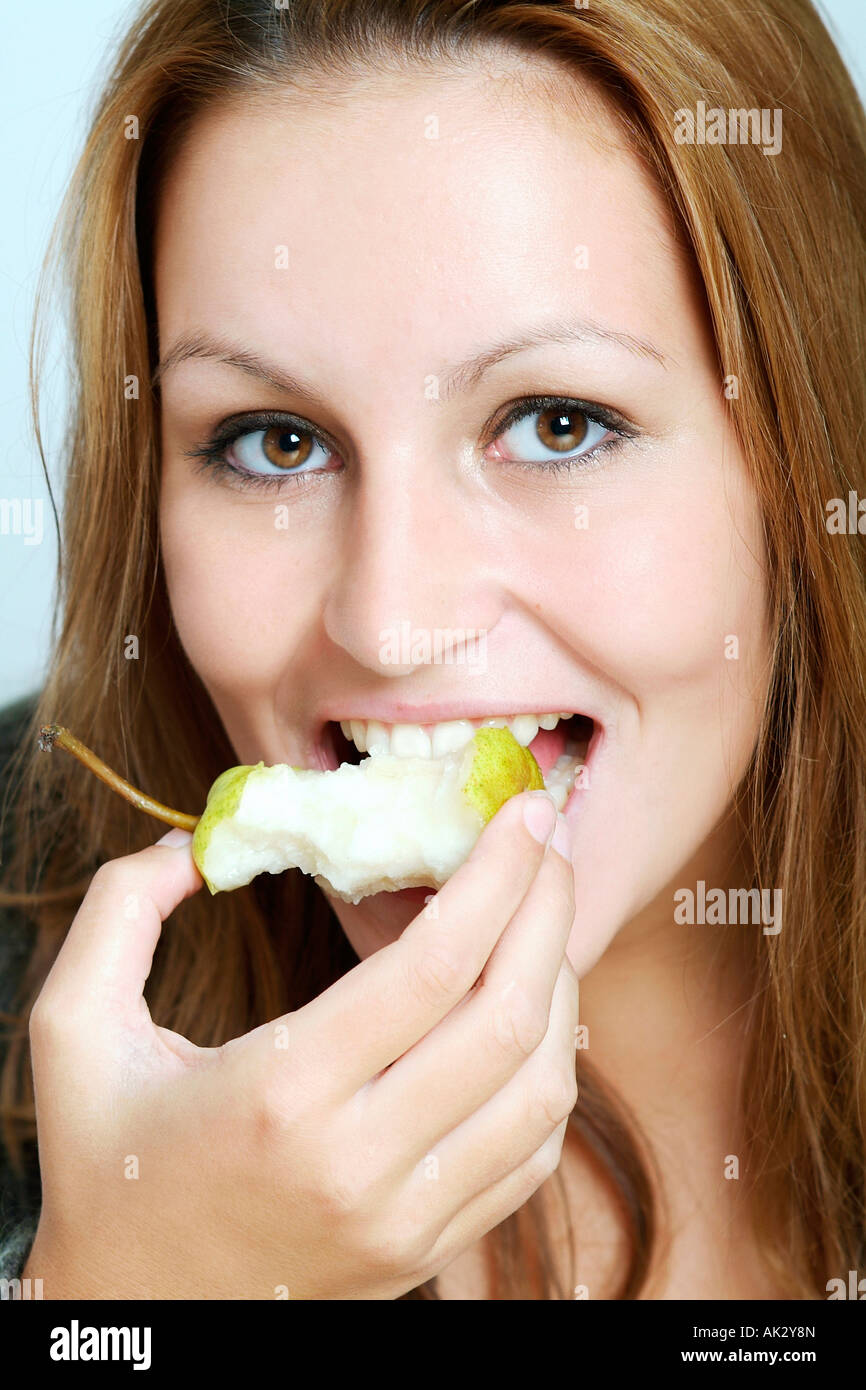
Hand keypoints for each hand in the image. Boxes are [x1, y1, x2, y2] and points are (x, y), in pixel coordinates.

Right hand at [24, 791, 576, 1297]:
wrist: (134, 1320)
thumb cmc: (104, 1167)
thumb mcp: (74, 1032)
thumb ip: (119, 914)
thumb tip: (194, 846)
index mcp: (279, 1094)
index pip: (432, 968)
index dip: (496, 876)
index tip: (524, 809)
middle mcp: (359, 1163)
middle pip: (505, 1017)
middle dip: (547, 910)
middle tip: (549, 840)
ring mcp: (406, 1219)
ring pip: (538, 1088)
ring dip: (560, 985)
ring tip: (542, 917)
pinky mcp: (428, 1250)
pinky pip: (531, 1153)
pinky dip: (549, 1071)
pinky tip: (529, 1012)